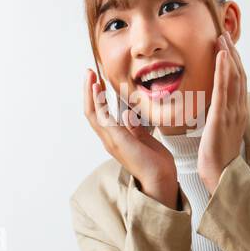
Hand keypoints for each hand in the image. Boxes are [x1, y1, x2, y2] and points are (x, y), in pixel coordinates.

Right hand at [82, 69, 179, 208]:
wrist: (161, 178)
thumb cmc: (155, 162)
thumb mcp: (143, 139)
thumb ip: (133, 128)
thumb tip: (128, 116)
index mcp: (114, 138)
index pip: (99, 114)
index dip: (96, 97)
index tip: (98, 80)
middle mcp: (108, 139)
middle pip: (90, 111)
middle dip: (88, 91)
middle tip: (89, 72)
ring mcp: (110, 140)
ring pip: (92, 113)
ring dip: (90, 92)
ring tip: (91, 75)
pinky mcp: (117, 140)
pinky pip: (102, 118)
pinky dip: (98, 102)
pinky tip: (98, 89)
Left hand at [198, 31, 247, 194]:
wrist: (221, 175)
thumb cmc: (217, 156)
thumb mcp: (220, 130)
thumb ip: (220, 115)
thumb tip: (214, 104)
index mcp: (239, 112)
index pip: (239, 81)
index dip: (234, 62)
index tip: (227, 46)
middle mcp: (239, 109)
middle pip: (239, 74)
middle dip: (232, 53)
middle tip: (224, 34)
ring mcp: (233, 112)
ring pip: (234, 77)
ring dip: (228, 55)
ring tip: (222, 38)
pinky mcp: (222, 117)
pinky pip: (223, 89)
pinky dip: (223, 70)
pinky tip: (221, 56)